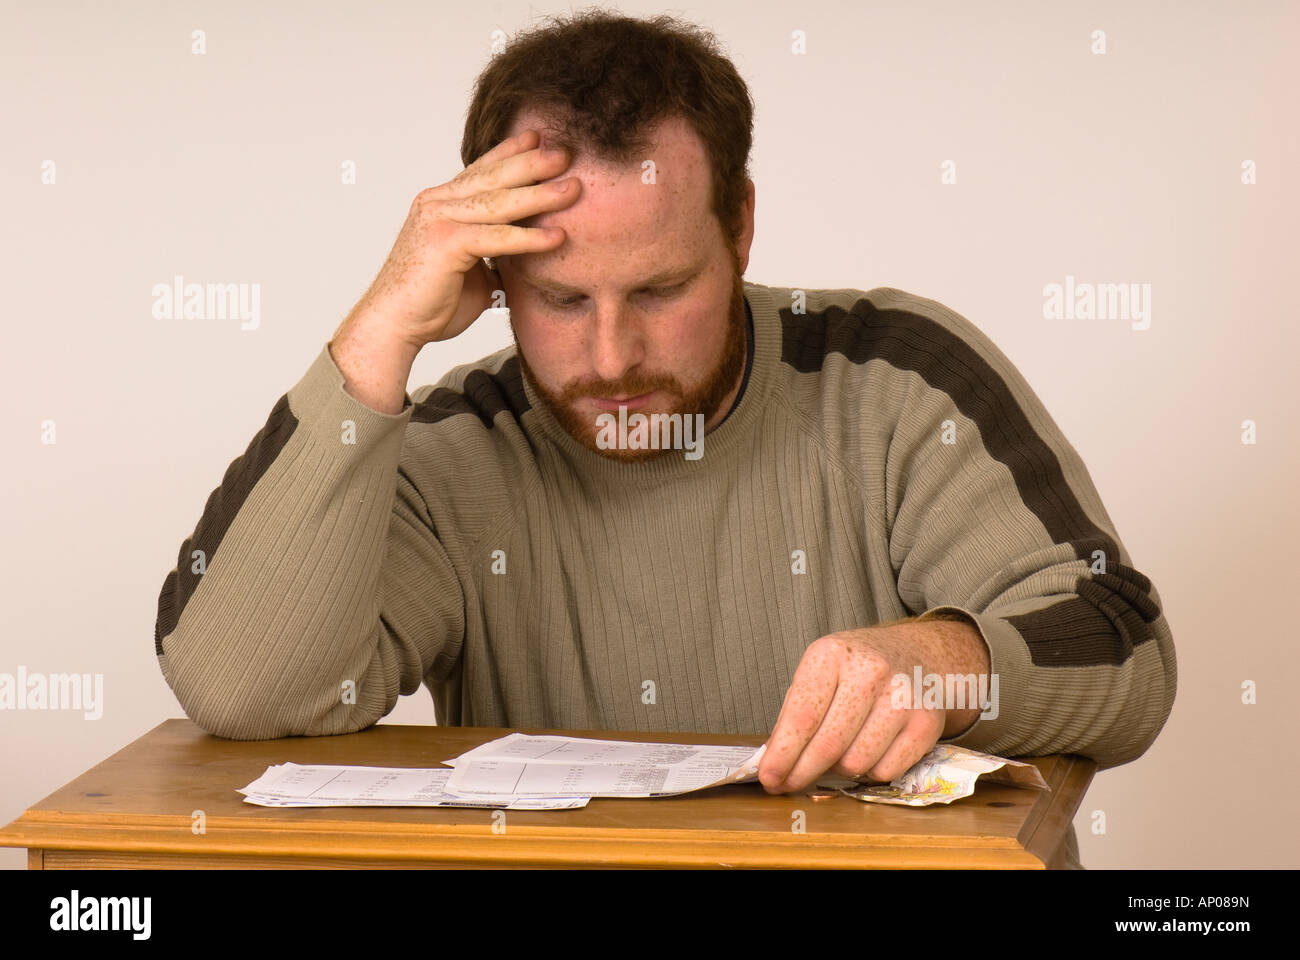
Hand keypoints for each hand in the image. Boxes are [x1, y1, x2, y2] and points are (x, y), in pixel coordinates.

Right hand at [340, 128, 581, 348]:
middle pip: (493, 176)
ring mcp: (439, 219)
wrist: (394, 326)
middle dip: (532, 162)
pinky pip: (497, 237)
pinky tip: (558, 237)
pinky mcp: (445, 243)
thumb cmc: (430, 304)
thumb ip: (494, 257)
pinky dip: (529, 238)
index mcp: (440, 204)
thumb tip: (523, 260)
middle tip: (566, 152)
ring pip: (499, 202)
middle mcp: (437, 203)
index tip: (537, 139)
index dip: (509, 153)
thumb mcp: (472, 271)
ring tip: (574, 188)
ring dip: (540, 194)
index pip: (480, 170)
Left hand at [757, 624, 956, 793]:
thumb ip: (796, 712)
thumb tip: (774, 762)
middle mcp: (870, 672)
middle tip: (786, 784)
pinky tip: (867, 750)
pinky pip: (885, 772)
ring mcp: (902, 698)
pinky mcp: (926, 724)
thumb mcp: (819, 671)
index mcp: (833, 654)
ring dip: (838, 769)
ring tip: (837, 752)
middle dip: (801, 773)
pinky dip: (869, 771)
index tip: (768, 776)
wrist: (916, 655)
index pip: (802, 715)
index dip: (782, 753)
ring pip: (855, 763)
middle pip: (828, 745)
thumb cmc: (857, 668)